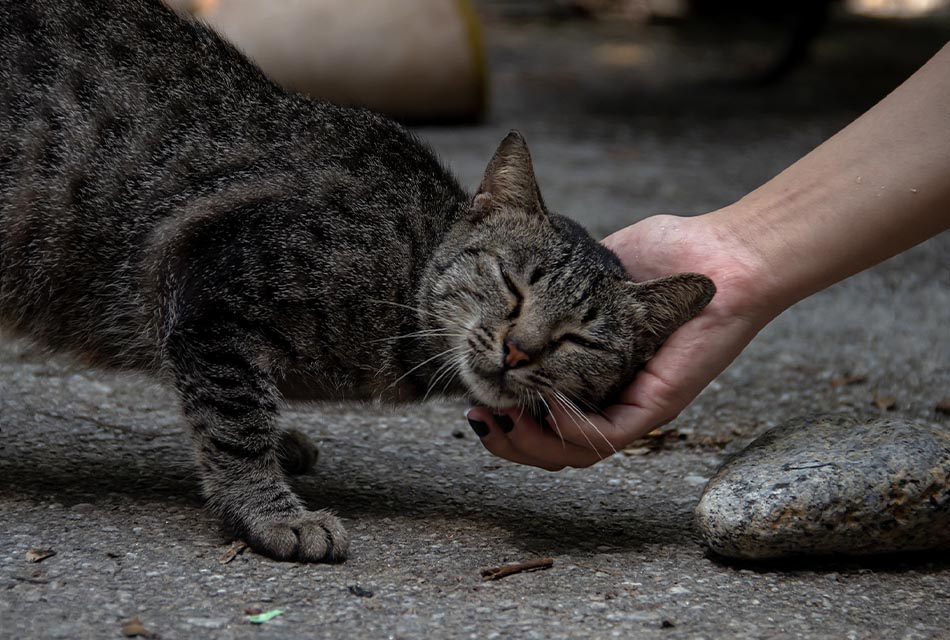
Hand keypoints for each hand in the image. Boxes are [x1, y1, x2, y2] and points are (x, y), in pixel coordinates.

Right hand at [467, 211, 778, 469]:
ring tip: (499, 417)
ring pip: (573, 454)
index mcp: (591, 374)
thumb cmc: (668, 253)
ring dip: (529, 444)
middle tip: (477, 415)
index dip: (504, 414)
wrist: (723, 253)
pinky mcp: (656, 406)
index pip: (540, 415)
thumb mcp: (590, 271)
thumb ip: (555, 286)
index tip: (473, 395)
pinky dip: (569, 431)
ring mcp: (633, 406)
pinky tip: (544, 406)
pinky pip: (605, 438)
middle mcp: (610, 398)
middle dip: (505, 440)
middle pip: (550, 446)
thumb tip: (507, 288)